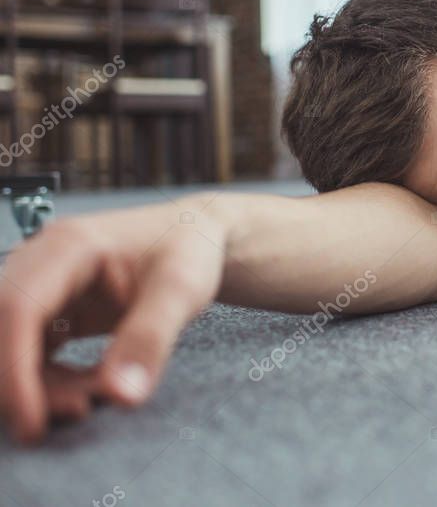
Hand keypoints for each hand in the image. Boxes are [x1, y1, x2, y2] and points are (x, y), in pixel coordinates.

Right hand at [0, 196, 225, 443]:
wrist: (197, 236)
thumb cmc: (190, 251)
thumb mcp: (182, 289)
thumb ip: (151, 338)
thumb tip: (122, 396)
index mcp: (69, 246)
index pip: (17, 308)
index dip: (14, 370)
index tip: (32, 421)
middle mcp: (41, 262)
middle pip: (1, 330)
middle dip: (25, 383)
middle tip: (78, 411)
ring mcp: (41, 287)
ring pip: (11, 348)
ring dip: (41, 386)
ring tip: (94, 399)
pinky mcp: (48, 310)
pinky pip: (28, 354)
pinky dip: (49, 382)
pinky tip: (90, 390)